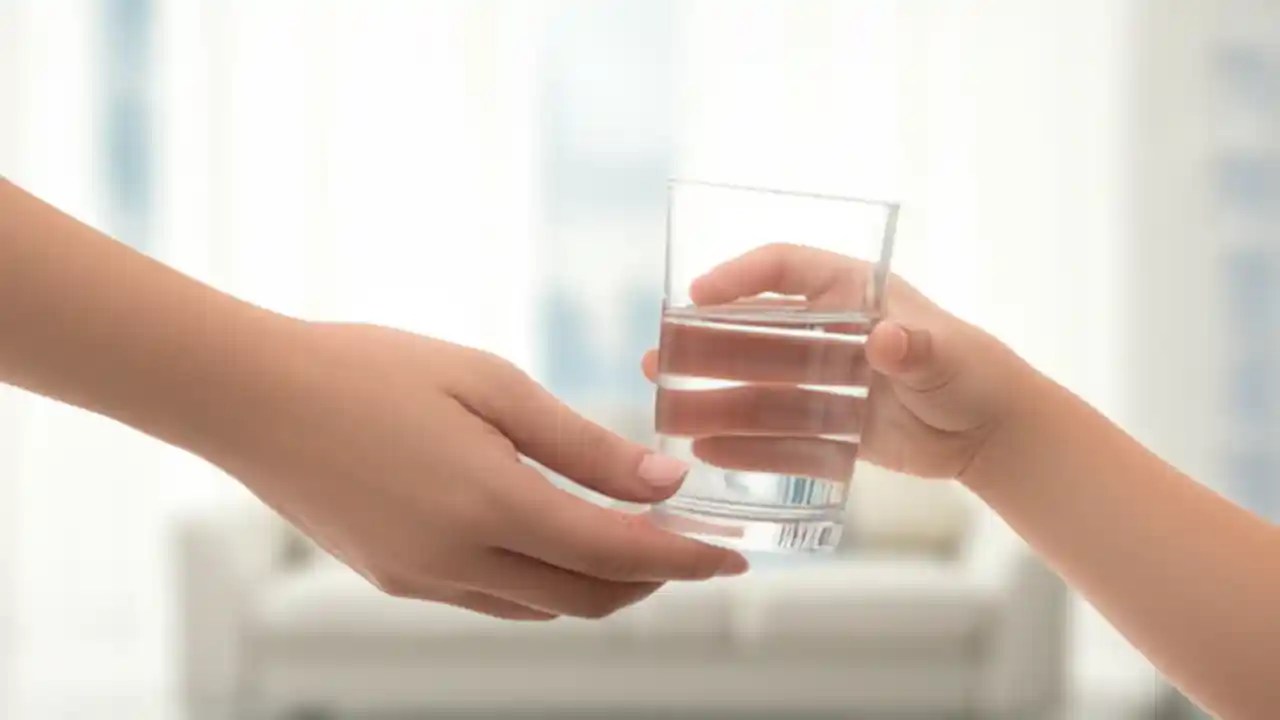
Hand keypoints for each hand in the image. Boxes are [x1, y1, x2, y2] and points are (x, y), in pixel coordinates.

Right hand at [202, 322, 747, 621]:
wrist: (251, 396)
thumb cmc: (369, 367)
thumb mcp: (490, 384)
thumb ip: (582, 444)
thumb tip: (664, 482)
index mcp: (487, 503)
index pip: (615, 553)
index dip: (681, 558)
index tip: (729, 558)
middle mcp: (456, 559)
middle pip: (586, 596)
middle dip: (650, 581)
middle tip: (688, 546)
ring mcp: (421, 578)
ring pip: (541, 606)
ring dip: (597, 584)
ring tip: (630, 540)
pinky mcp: (394, 579)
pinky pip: (492, 598)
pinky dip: (541, 580)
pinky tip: (552, 539)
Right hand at [641, 243, 1031, 482]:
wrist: (998, 434)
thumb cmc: (978, 374)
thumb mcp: (950, 356)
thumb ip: (916, 349)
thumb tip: (887, 340)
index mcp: (856, 295)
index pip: (786, 271)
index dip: (739, 277)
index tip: (695, 296)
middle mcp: (832, 335)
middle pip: (757, 334)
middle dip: (707, 347)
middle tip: (658, 361)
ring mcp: (829, 383)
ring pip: (761, 389)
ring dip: (715, 399)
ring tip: (669, 413)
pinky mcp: (833, 428)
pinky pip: (782, 436)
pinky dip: (749, 444)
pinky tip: (710, 451)